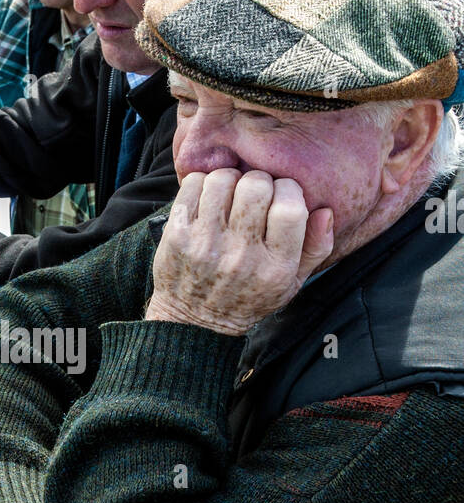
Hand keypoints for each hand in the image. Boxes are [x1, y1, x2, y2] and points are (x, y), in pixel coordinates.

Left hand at [146, 169, 333, 335]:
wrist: (194, 323)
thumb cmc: (249, 298)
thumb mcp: (292, 283)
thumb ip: (316, 247)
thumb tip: (325, 211)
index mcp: (275, 268)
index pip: (290, 208)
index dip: (288, 190)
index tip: (282, 195)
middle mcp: (241, 256)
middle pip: (256, 186)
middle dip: (259, 182)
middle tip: (255, 195)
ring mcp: (206, 244)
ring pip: (224, 179)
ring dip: (231, 179)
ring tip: (232, 195)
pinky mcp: (177, 234)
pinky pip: (194, 183)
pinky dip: (203, 183)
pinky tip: (209, 200)